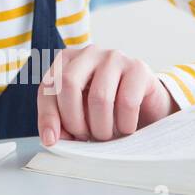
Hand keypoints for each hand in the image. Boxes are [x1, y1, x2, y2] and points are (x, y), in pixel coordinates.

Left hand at [36, 44, 179, 145]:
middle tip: (85, 137)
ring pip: (99, 97)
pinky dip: (125, 124)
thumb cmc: (106, 109)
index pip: (48, 86)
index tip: (52, 140)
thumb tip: (51, 138)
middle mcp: (88, 53)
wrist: (146, 106)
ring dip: (101, 127)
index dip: (48, 116)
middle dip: (74, 120)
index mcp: (66, 60)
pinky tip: (126, 129)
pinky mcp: (138, 68)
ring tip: (105, 136)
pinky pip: (127, 102)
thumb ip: (61, 122)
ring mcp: (114, 57)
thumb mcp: (79, 114)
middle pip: (69, 84)